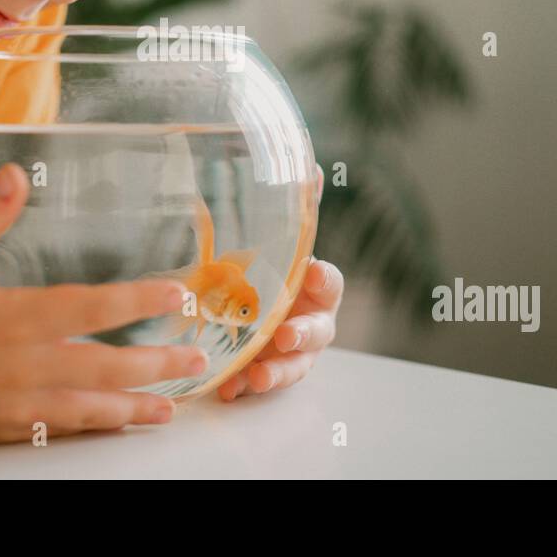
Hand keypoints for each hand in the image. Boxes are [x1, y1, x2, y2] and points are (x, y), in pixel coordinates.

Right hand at [0, 162, 205, 443]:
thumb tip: (18, 171)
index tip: (178, 295)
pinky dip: (93, 428)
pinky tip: (114, 424)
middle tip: (197, 357)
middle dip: (158, 364)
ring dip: (136, 406)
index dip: (139, 300)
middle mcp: (20, 365)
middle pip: (105, 367)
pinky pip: (58, 431)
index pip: (90, 308)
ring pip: (89, 408)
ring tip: (173, 406)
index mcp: (11, 318)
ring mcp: (12, 404)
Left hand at [218, 164, 342, 400]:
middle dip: (303, 334)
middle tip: (286, 335)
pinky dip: (244, 387)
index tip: (311, 273)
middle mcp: (311, 323)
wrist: (265, 309)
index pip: (329, 283)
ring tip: (258, 377)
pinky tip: (227, 390)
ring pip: (294, 366)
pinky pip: (259, 383)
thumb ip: (299, 208)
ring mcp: (292, 353)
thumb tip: (309, 166)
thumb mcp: (283, 242)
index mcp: (316, 289)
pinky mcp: (268, 372)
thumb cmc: (278, 273)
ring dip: (278, 372)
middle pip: (319, 333)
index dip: (323, 280)